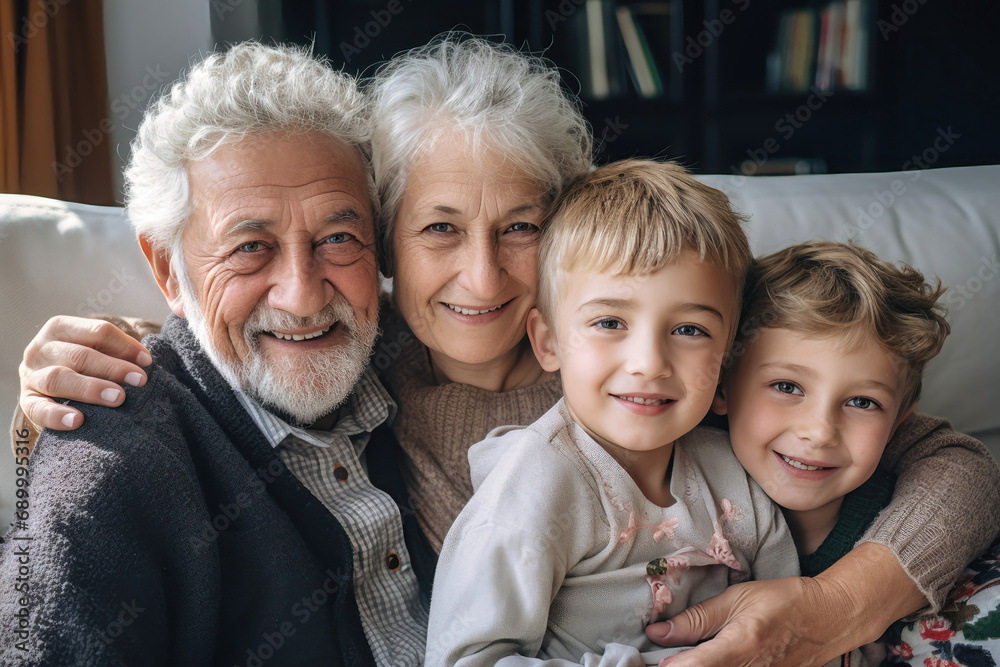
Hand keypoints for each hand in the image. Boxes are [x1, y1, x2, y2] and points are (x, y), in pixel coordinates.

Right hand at [19, 315, 153, 430]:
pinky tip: (78, 421)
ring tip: (118, 398)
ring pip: (58, 378)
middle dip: (113, 368)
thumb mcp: (96, 351)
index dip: (125, 346)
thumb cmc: (82, 367)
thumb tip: (144, 361)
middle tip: (139, 380)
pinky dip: (57, 415)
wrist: (48, 391)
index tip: (147, 362)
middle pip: (79, 355)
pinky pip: (38, 409)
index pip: (97, 332)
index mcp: (60, 328)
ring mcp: (31, 376)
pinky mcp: (26, 402)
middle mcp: (41, 349)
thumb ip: (116, 352)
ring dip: (91, 388)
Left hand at [646, 543, 925, 666]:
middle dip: (678, 665)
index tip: (645, 661)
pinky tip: (697, 658)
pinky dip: (711, 666)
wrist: (830, 618)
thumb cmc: (783, 600)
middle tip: (652, 657)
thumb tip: (658, 632)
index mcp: (741, 644)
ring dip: (692, 665)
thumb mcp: (738, 598)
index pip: (696, 666)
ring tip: (673, 656)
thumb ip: (698, 619)